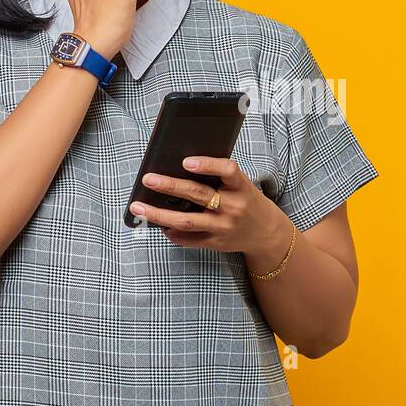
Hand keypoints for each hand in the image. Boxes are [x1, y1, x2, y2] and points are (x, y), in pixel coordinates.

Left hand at [129, 156, 293, 266]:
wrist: (266, 233)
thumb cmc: (247, 201)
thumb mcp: (240, 185)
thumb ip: (218, 178)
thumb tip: (178, 170)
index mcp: (241, 187)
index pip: (228, 170)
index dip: (208, 165)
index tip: (186, 162)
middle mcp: (233, 207)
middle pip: (198, 195)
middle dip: (169, 186)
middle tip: (148, 179)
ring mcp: (224, 228)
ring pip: (186, 221)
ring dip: (159, 215)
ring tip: (139, 208)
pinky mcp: (216, 243)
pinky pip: (188, 239)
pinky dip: (171, 232)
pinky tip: (159, 225)